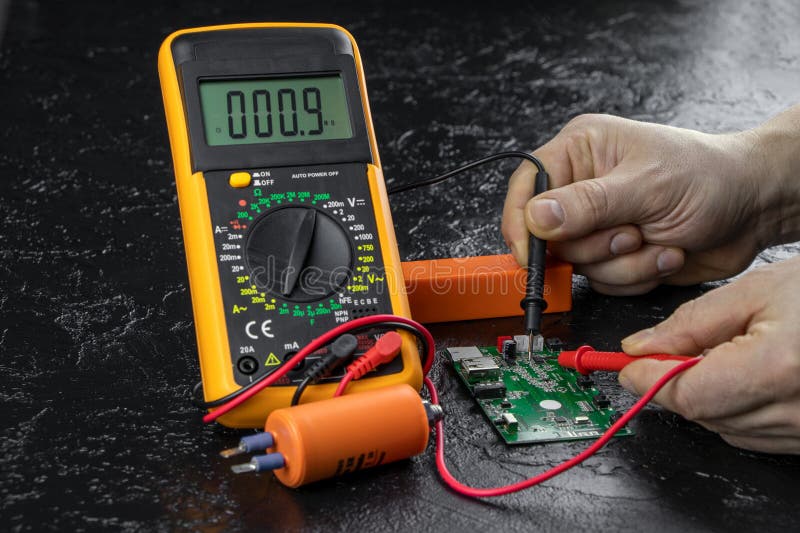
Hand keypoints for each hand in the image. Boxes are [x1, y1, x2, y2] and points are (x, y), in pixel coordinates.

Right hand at [502, 113, 783, 294]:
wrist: (753, 207)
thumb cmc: (709, 177)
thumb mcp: (646, 186)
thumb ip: (588, 204)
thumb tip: (537, 217)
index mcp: (582, 151)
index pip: (527, 186)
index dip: (521, 221)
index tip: (530, 251)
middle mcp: (583, 186)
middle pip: (550, 235)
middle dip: (595, 245)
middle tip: (631, 232)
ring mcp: (599, 223)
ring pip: (579, 264)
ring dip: (623, 263)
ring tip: (656, 239)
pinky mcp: (615, 254)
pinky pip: (604, 282)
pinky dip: (637, 275)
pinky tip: (664, 252)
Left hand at [619, 257, 799, 453]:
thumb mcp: (756, 290)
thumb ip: (691, 323)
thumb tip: (640, 348)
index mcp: (778, 368)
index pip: (685, 393)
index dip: (645, 378)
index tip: (625, 364)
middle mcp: (795, 409)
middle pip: (699, 412)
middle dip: (670, 381)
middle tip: (666, 349)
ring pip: (720, 426)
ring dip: (702, 394)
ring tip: (722, 352)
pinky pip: (751, 433)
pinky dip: (732, 407)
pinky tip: (742, 374)